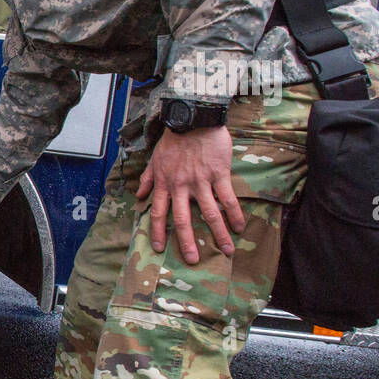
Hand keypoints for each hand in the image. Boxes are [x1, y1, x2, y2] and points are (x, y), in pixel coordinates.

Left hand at [137, 126, 245, 264]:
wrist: (194, 118)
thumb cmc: (174, 139)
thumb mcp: (154, 159)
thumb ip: (147, 179)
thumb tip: (138, 196)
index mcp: (164, 184)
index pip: (157, 213)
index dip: (158, 232)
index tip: (159, 248)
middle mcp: (181, 186)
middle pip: (182, 220)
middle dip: (186, 242)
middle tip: (193, 260)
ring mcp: (200, 181)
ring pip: (209, 213)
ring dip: (218, 233)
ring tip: (226, 250)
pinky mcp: (219, 174)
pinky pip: (228, 198)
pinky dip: (234, 213)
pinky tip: (240, 227)